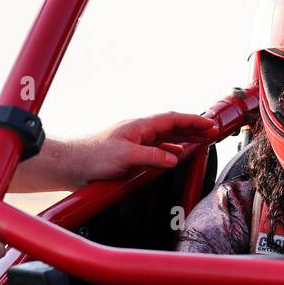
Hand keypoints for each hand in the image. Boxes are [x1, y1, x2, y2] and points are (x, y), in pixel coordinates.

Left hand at [9, 112, 217, 191]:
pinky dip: (171, 149)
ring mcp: (136, 142)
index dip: (193, 121)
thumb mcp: (126, 156)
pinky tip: (176, 154)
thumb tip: (175, 157)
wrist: (70, 165)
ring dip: (185, 138)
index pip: (173, 119)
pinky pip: (158, 148)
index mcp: (140, 126)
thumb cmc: (92, 156)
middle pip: (173, 126)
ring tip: (202, 140)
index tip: (211, 123)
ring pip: (167, 137)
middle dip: (194, 128)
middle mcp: (140, 132)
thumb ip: (153, 156)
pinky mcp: (131, 154)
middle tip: (213, 131)